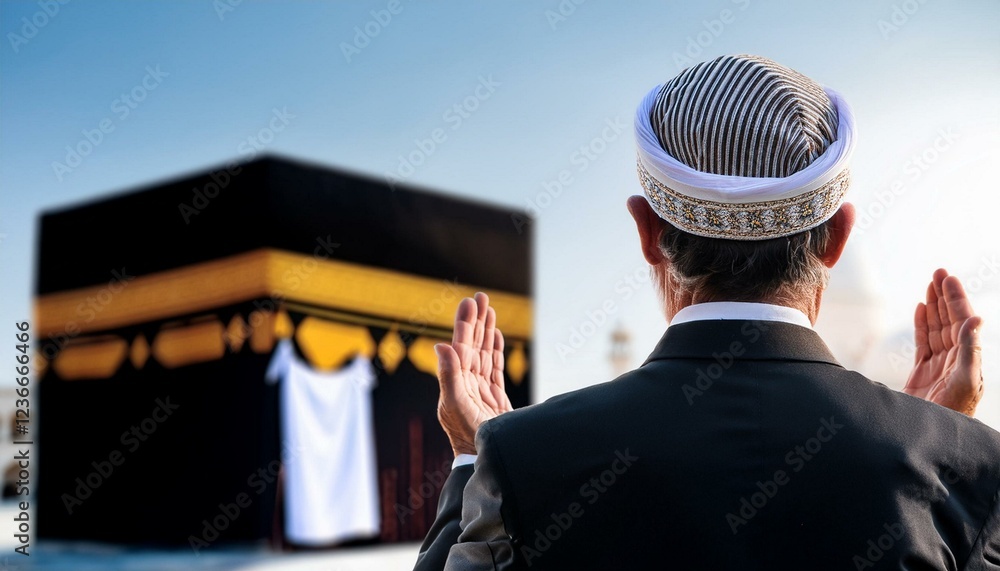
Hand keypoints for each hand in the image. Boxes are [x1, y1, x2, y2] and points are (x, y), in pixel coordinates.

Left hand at [434, 292, 512, 456]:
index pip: (461, 346)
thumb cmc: (470, 438)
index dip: (465, 323)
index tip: (470, 302)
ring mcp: (481, 391)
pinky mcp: (495, 399)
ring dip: (486, 332)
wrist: (486, 463)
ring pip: (484, 354)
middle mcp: (466, 384)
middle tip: (480, 297)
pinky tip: (496, 337)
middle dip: (476, 321)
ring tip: (489, 310)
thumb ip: (449, 375)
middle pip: (472, 345)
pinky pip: (494, 369)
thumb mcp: (457, 406)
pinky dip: (495, 351)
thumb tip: (441, 345)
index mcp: (456, 383)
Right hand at [903, 269, 983, 416]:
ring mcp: (938, 366)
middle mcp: (955, 360)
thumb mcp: (964, 383)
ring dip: (934, 307)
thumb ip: (970, 351)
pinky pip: (923, 343)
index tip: (948, 278)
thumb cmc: (951, 415)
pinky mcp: (922, 373)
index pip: (962, 321)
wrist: (928, 439)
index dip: (956, 299)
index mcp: (967, 359)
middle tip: (939, 272)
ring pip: (937, 329)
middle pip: (950, 321)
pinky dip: (921, 325)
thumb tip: (976, 320)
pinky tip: (920, 310)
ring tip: (929, 285)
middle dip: (945, 297)